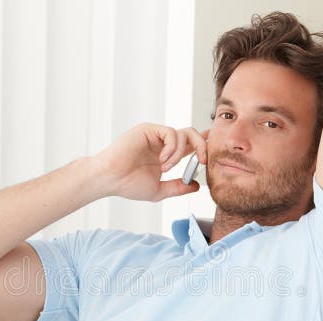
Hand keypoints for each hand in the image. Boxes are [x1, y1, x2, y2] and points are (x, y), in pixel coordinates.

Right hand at [91, 123, 207, 201]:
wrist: (110, 179)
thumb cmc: (128, 185)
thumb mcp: (159, 190)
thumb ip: (178, 187)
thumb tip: (196, 186)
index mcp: (167, 155)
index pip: (191, 146)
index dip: (204, 146)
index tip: (212, 155)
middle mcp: (163, 143)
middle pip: (192, 134)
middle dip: (203, 146)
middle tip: (203, 161)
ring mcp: (156, 135)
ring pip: (183, 134)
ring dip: (179, 154)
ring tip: (166, 167)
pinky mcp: (149, 129)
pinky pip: (171, 133)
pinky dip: (172, 149)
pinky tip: (161, 161)